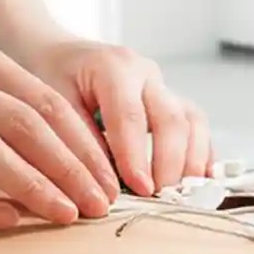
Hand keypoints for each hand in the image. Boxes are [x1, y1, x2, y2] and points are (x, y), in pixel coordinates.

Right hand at [0, 39, 119, 228]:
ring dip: (31, 185)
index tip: (108, 180)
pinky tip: (5, 221)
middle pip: (23, 123)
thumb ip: (14, 109)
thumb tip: (81, 160)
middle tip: (96, 203)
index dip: (83, 144)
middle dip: (69, 167)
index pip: (45, 102)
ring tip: (63, 215)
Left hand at [26, 40, 211, 195]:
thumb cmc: (54, 77)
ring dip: (190, 161)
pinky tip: (195, 180)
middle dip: (169, 164)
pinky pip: (196, 126)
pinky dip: (199, 154)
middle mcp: (145, 73)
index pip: (131, 116)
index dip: (137, 156)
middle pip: (171, 119)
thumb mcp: (54, 103)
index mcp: (114, 67)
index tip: (141, 189)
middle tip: (159, 198)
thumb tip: (103, 183)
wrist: (61, 55)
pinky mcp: (171, 100)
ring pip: (192, 121)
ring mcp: (162, 85)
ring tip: (178, 195)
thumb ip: (79, 139)